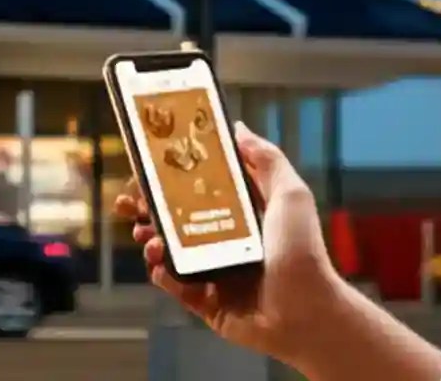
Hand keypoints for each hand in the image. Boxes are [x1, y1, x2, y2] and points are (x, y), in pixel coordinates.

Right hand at [113, 121, 339, 365]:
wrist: (308, 311)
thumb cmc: (303, 250)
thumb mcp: (290, 194)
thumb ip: (266, 159)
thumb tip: (238, 129)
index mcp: (240, 214)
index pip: (196, 189)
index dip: (169, 179)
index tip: (147, 170)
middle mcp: (224, 240)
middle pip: (174, 219)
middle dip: (148, 209)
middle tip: (131, 204)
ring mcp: (214, 272)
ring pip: (170, 252)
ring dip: (151, 240)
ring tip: (148, 237)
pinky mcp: (207, 303)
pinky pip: (176, 286)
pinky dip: (162, 274)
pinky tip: (159, 264)